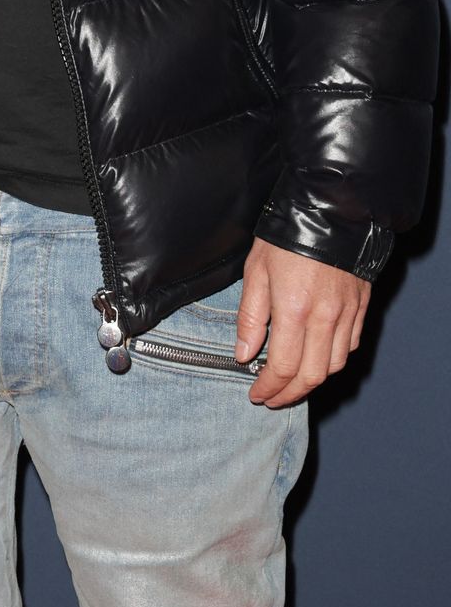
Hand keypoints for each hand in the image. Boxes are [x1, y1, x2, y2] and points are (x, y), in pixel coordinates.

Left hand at [237, 239, 369, 407]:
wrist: (330, 209)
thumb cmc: (287, 236)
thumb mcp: (256, 271)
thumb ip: (250, 317)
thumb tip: (244, 355)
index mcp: (294, 310)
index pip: (283, 367)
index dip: (269, 387)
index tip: (257, 394)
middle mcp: (325, 318)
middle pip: (312, 376)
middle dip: (290, 394)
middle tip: (272, 398)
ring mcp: (347, 313)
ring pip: (334, 366)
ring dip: (312, 382)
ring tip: (292, 383)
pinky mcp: (362, 306)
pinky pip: (351, 346)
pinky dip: (334, 360)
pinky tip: (317, 358)